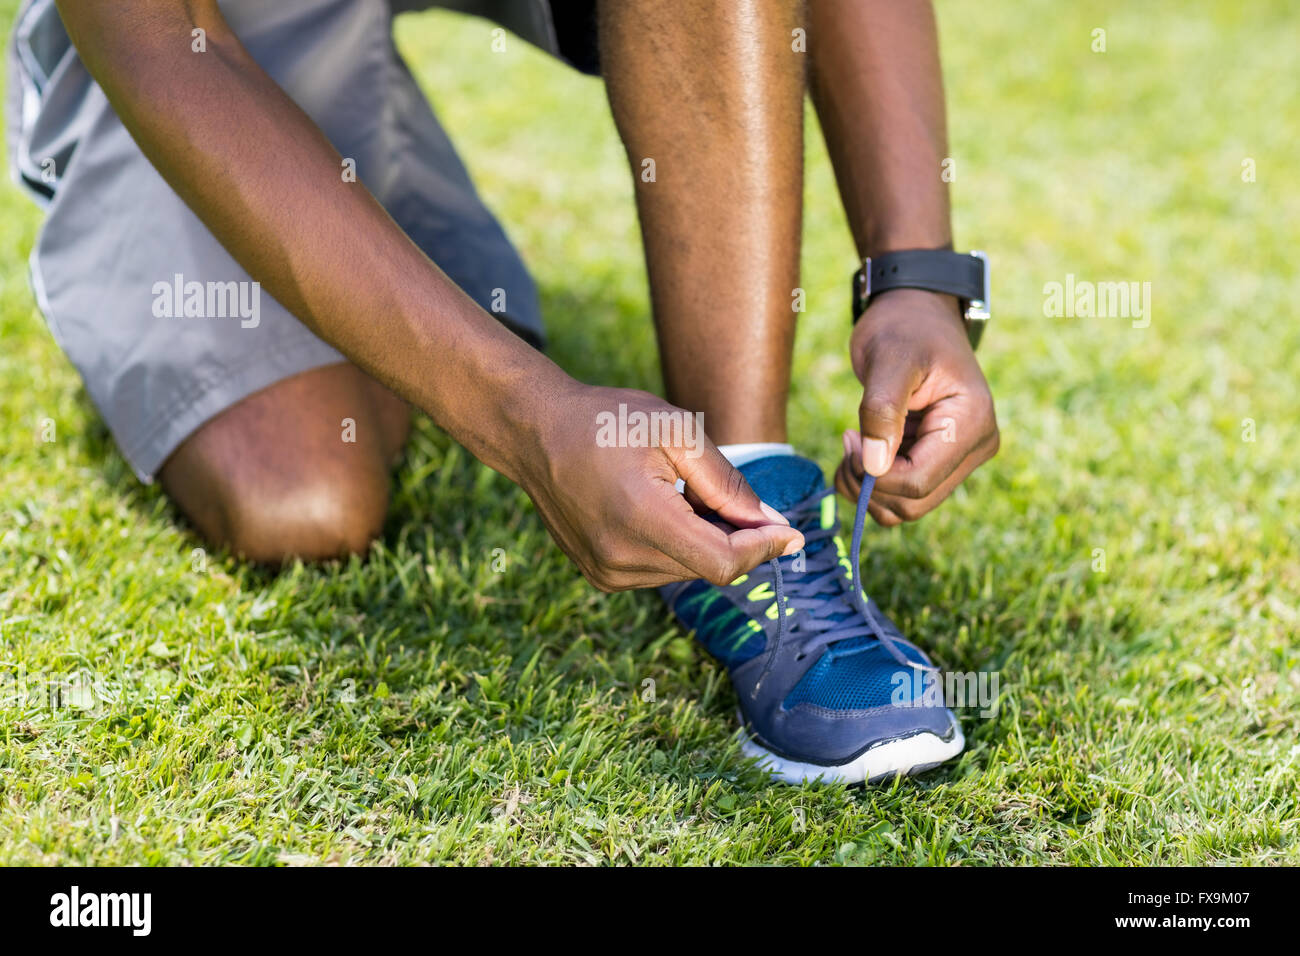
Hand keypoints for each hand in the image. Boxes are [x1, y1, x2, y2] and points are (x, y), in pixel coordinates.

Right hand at [518, 384, 803, 590]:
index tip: (792, 532)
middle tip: (725, 492)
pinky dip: (677, 546)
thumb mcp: (676, 431)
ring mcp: (607, 572)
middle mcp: (621, 557)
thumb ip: (727, 483)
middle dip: (737, 537)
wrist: (535, 433)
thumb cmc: (605, 421)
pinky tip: (661, 508)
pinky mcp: (601, 575)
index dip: (764, 549)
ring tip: (680, 492)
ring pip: (687, 571)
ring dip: (705, 541)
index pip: (723, 563)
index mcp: (641, 519)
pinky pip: (660, 571)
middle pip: (709, 567)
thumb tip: (772, 525)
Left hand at [836, 288, 998, 525]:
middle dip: (869, 485)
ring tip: (850, 443)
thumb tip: (874, 468)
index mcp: (971, 424)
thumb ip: (881, 411)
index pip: (918, 481)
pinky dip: (874, 483)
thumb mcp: (888, 359)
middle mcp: (975, 447)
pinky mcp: (940, 460)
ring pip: (908, 506)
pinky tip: (860, 447)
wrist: (916, 313)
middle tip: (846, 442)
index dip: (873, 475)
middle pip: (914, 502)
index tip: (849, 438)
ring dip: (868, 488)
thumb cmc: (903, 327)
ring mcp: (960, 457)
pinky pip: (905, 493)